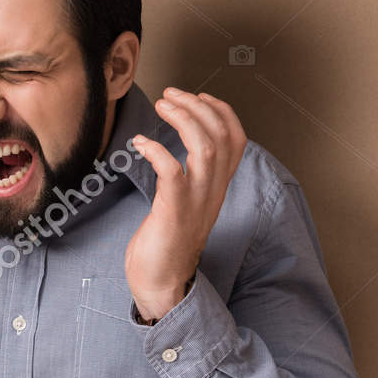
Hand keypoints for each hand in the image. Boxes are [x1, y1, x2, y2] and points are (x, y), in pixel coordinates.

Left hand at [124, 87, 246, 320]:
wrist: (162, 282)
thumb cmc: (167, 243)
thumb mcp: (186, 204)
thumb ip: (189, 180)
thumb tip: (173, 153)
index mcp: (217, 187)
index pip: (236, 139)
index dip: (221, 111)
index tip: (199, 95)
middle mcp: (213, 191)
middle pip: (221, 136)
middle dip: (197, 106)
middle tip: (170, 95)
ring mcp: (196, 201)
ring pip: (205, 147)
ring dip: (183, 120)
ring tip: (161, 106)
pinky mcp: (174, 211)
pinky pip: (172, 171)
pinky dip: (157, 150)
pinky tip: (140, 143)